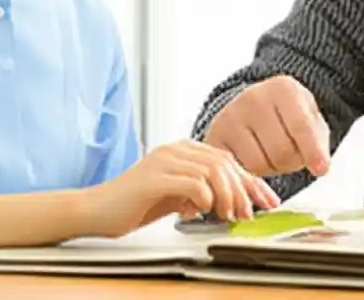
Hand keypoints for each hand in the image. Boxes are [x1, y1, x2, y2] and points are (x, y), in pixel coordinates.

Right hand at [82, 140, 280, 237]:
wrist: (96, 210)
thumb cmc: (135, 204)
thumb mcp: (177, 198)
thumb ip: (202, 194)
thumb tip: (235, 204)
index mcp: (182, 150)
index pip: (227, 160)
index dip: (250, 181)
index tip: (267, 201)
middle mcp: (175, 149)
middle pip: (224, 162)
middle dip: (242, 190)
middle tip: (246, 214)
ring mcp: (164, 160)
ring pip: (212, 170)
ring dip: (226, 196)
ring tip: (226, 215)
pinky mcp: (153, 177)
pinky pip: (193, 182)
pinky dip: (204, 198)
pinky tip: (199, 211)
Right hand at [204, 76, 331, 177]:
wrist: (255, 108)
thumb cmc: (289, 117)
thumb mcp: (311, 120)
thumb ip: (319, 142)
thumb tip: (320, 167)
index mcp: (283, 88)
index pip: (301, 127)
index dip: (313, 152)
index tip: (322, 169)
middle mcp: (253, 97)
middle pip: (281, 152)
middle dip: (291, 162)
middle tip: (290, 152)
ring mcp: (230, 116)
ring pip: (259, 165)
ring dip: (271, 168)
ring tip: (270, 152)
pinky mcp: (215, 136)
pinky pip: (238, 169)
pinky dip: (250, 172)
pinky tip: (254, 158)